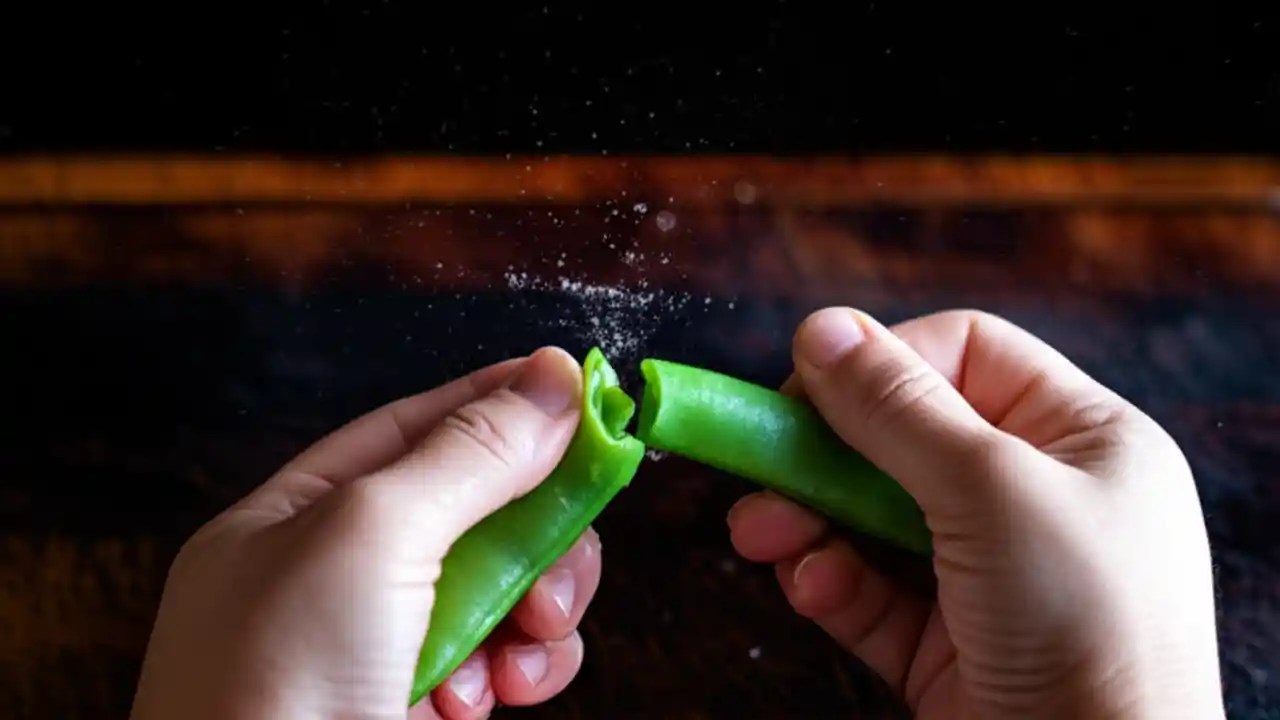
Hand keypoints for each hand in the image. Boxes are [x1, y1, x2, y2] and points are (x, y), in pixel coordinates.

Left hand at [132, 347, 599, 719]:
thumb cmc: (276, 684)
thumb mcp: (371, 536)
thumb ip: (469, 454)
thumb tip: (554, 376)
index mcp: (296, 517)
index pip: (415, 428)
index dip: (498, 402)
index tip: (578, 387)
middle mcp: (339, 579)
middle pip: (476, 511)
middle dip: (536, 527)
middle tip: (568, 546)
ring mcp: (381, 650)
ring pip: (503, 591)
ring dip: (535, 610)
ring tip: (528, 643)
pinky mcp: (421, 709)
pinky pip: (501, 665)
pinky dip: (517, 674)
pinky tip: (490, 700)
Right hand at [727, 309, 1224, 718]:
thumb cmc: (1087, 624)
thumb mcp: (994, 492)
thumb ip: (898, 409)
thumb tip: (821, 327)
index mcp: (1081, 441)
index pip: (965, 357)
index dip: (884, 363)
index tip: (808, 389)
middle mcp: (1035, 500)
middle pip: (900, 437)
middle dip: (824, 452)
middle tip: (760, 465)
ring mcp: (987, 575)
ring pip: (870, 517)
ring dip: (807, 519)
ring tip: (760, 534)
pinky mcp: (945, 643)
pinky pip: (870, 592)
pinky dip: (831, 583)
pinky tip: (814, 586)